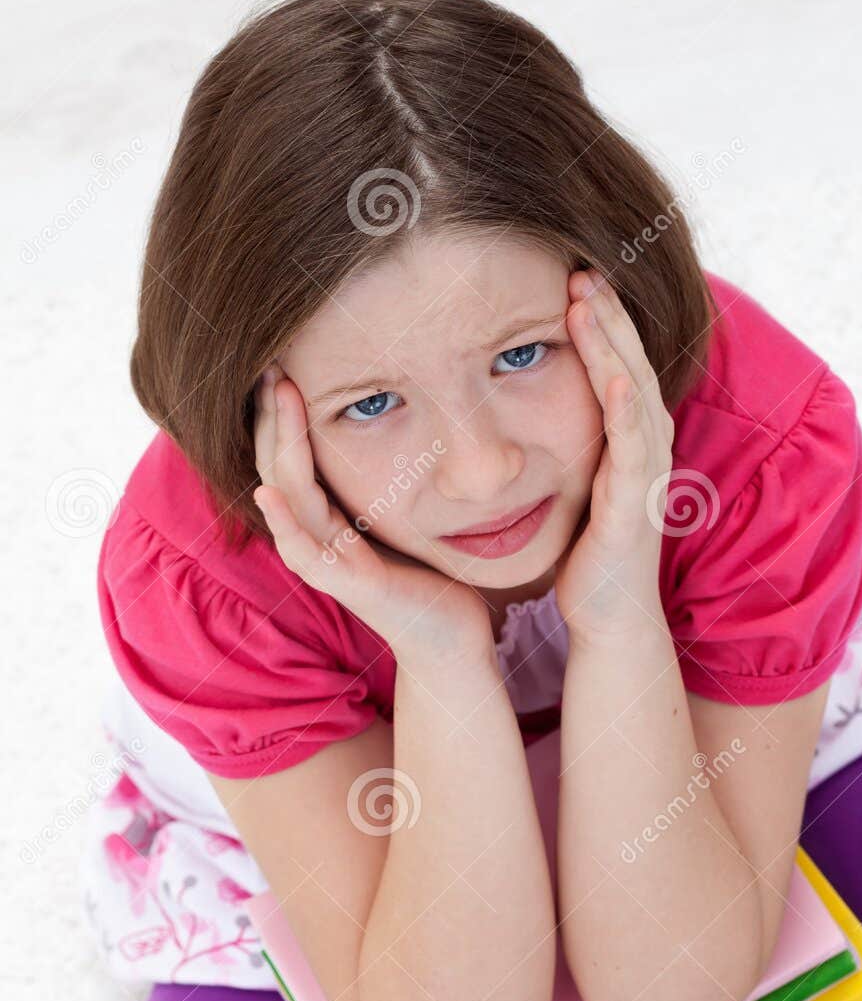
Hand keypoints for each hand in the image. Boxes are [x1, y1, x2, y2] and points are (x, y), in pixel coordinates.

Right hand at [251, 365, 493, 671]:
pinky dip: (285, 523)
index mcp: (332, 517)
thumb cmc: (435, 577)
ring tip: (275, 397)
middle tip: (270, 361)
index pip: (293, 455)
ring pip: (288, 497)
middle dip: (272, 414)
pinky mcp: (351, 587)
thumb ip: (395, 476)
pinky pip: (306, 554)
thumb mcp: (409, 515)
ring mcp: (331, 563)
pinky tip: (269, 493)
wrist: (454, 642)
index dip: (284, 410)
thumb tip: (406, 415)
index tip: (283, 358)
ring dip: (279, 446)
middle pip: (280, 466)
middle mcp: (320, 537)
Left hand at [553, 268, 674, 645]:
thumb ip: (560, 440)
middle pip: (631, 363)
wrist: (608, 616)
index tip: (571, 276)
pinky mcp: (637, 505)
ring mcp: (645, 475)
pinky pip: (635, 448)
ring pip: (636, 393)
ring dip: (614, 346)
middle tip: (581, 266)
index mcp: (626, 440)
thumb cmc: (584, 552)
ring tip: (590, 301)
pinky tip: (616, 377)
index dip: (598, 321)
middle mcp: (644, 448)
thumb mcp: (570, 481)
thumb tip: (512, 398)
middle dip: (609, 315)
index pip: (615, 364)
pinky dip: (628, 408)